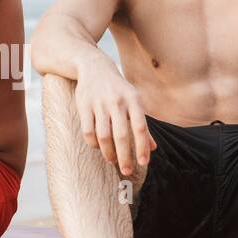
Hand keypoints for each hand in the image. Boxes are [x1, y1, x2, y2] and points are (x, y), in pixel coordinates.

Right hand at [74, 58, 155, 176]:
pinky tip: (98, 148)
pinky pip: (88, 131)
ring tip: (112, 160)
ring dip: (108, 152)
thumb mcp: (134, 100)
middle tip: (126, 170)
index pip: (140, 128)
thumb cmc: (118, 88)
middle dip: (125, 157)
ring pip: (104, 135)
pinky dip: (93, 144)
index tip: (144, 163)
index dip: (142, 147)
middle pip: (121, 135)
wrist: (94, 66)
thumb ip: (142, 124)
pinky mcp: (84, 105)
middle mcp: (117, 102)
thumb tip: (152, 148)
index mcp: (134, 100)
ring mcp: (100, 103)